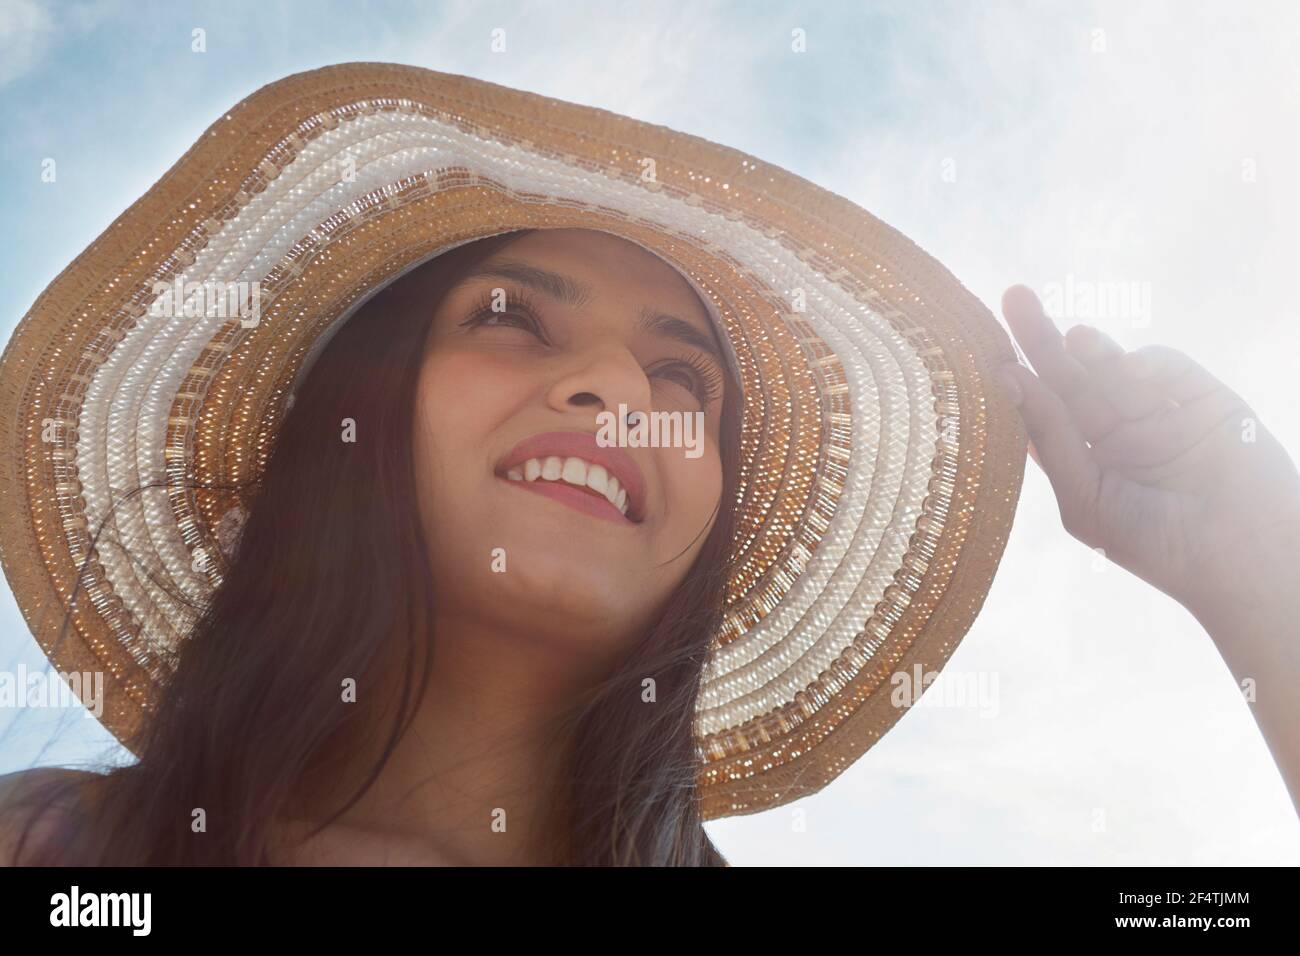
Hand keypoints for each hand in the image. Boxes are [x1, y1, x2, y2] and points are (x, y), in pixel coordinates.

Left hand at [996, 285, 1299, 621]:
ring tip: (1072, 339)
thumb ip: (1051, 439)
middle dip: (1041, 340)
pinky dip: (1146, 363)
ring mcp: (1157, 412)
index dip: (1015, 382)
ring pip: (1113, 368)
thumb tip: (1008, 380)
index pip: (1040, 411)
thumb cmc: (1155, 544)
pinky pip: (1165, 367)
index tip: (986, 355)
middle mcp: (1114, 432)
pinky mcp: (1202, 397)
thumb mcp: (1086, 497)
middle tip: (1014, 299)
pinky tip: (1132, 371)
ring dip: (1091, 349)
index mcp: (1082, 459)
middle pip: (1068, 378)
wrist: (1244, 559)